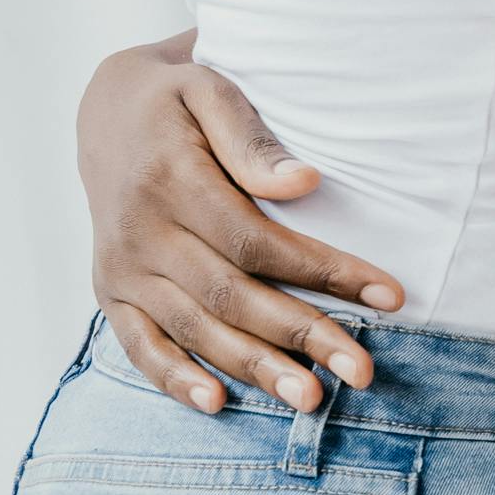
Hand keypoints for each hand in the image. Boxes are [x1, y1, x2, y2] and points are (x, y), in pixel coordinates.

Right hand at [76, 38, 405, 414]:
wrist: (106, 110)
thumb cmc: (176, 100)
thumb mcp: (210, 90)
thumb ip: (251, 140)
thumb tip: (306, 182)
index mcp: (170, 181)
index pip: (257, 242)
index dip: (324, 272)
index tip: (388, 296)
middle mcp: (140, 232)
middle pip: (231, 295)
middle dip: (301, 335)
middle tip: (362, 371)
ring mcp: (120, 267)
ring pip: (194, 328)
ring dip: (254, 368)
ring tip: (312, 399)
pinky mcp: (109, 291)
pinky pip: (139, 346)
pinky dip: (175, 379)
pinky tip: (217, 404)